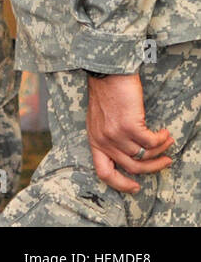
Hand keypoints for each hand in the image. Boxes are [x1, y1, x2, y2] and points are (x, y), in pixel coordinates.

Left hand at [86, 73, 173, 192]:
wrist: (107, 75)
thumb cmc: (107, 95)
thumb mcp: (100, 121)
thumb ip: (110, 138)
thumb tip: (132, 154)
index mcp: (94, 141)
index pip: (104, 172)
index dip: (120, 184)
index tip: (136, 187)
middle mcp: (103, 141)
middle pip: (132, 167)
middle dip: (153, 167)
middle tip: (166, 161)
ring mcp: (115, 135)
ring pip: (144, 155)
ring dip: (160, 150)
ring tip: (167, 140)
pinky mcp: (128, 126)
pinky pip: (151, 142)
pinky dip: (161, 139)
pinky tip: (163, 132)